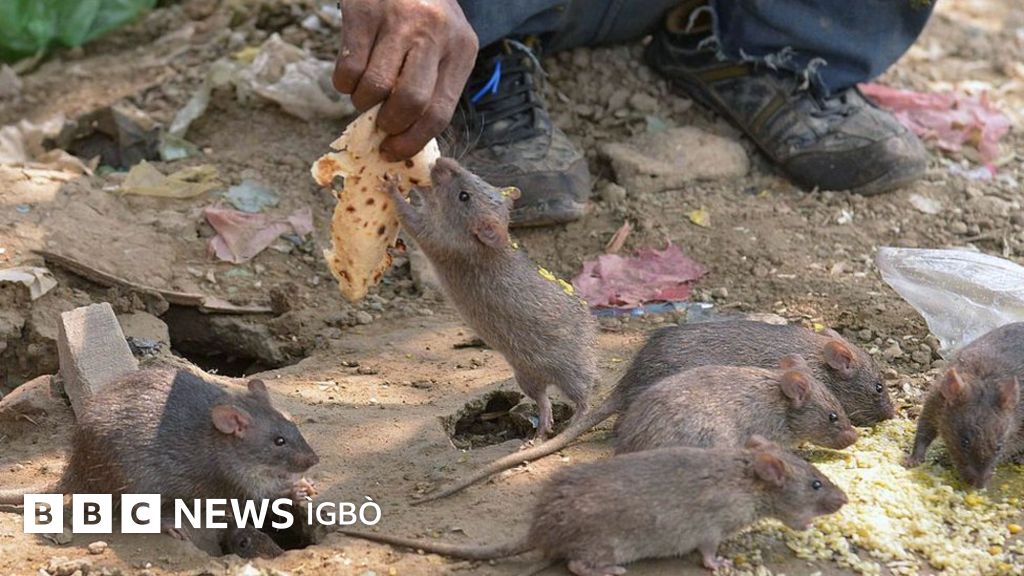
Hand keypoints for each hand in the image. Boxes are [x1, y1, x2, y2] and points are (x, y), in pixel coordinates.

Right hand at [333, 0, 478, 159]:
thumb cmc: (423, 18)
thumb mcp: (444, 46)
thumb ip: (433, 87)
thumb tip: (404, 138)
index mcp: (460, 50)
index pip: (440, 112)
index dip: (414, 140)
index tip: (394, 150)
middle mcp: (432, 35)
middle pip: (410, 103)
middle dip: (390, 125)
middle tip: (380, 125)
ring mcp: (397, 22)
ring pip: (375, 88)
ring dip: (363, 103)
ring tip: (367, 93)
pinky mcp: (363, 14)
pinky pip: (348, 69)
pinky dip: (344, 84)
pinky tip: (352, 75)